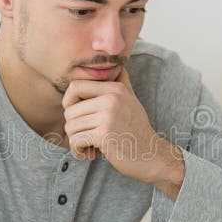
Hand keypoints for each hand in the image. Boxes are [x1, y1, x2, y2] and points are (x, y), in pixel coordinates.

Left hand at [62, 67, 183, 188]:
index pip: (75, 86)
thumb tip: (118, 65)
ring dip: (76, 141)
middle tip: (86, 137)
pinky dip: (78, 151)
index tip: (76, 115)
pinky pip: (76, 140)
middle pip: (70, 110)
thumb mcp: (131, 100)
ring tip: (89, 146)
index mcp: (115, 88)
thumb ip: (122, 82)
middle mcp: (112, 99)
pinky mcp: (104, 134)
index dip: (68, 101)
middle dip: (73, 127)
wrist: (153, 156)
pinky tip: (90, 154)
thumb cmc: (137, 130)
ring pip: (71, 127)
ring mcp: (108, 116)